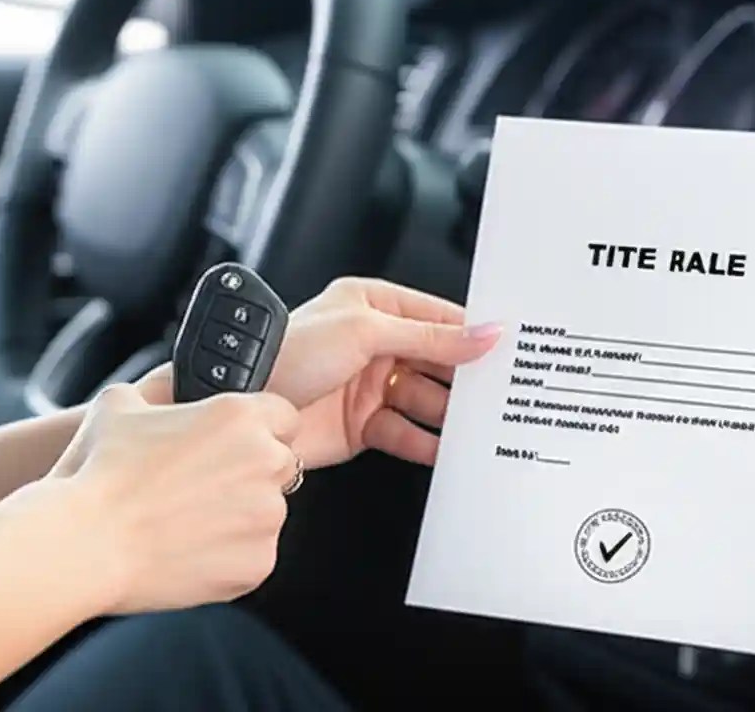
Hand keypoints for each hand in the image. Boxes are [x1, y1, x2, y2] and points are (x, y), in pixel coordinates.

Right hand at [50, 384, 299, 613]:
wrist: (85, 543)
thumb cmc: (99, 474)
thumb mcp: (121, 405)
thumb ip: (160, 395)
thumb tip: (162, 397)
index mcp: (241, 418)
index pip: (283, 416)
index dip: (258, 430)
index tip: (233, 445)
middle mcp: (265, 462)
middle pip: (280, 464)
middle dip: (250, 474)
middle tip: (200, 488)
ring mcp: (266, 517)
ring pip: (266, 513)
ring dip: (239, 517)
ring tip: (185, 523)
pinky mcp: (258, 564)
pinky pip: (253, 556)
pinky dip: (228, 557)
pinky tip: (187, 551)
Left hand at [141, 278, 500, 469]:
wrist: (245, 403)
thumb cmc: (287, 354)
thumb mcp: (366, 332)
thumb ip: (431, 336)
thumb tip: (483, 333)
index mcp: (373, 306)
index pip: (439, 317)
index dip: (473, 334)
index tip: (509, 349)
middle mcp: (373, 344)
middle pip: (437, 362)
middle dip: (466, 378)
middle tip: (502, 392)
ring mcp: (368, 386)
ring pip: (425, 400)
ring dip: (450, 413)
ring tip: (480, 425)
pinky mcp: (362, 425)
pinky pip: (406, 433)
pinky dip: (427, 442)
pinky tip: (447, 449)